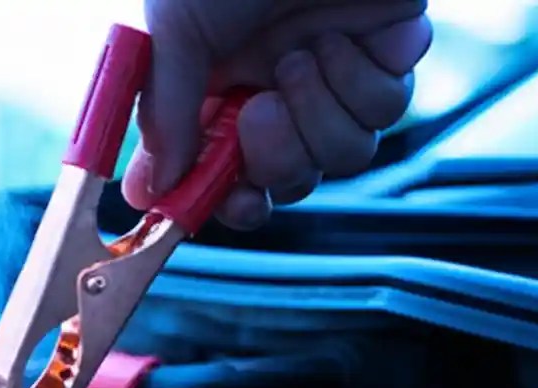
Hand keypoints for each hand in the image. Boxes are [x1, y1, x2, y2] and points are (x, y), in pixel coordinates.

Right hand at [124, 1, 433, 229]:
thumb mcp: (177, 31)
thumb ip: (166, 115)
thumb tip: (150, 192)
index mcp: (219, 88)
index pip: (223, 175)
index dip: (222, 202)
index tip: (215, 205)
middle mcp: (275, 88)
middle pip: (289, 179)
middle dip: (277, 162)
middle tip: (258, 114)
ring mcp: (332, 75)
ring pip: (343, 156)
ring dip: (320, 117)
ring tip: (300, 59)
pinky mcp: (387, 54)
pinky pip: (384, 109)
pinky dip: (360, 79)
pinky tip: (340, 35)